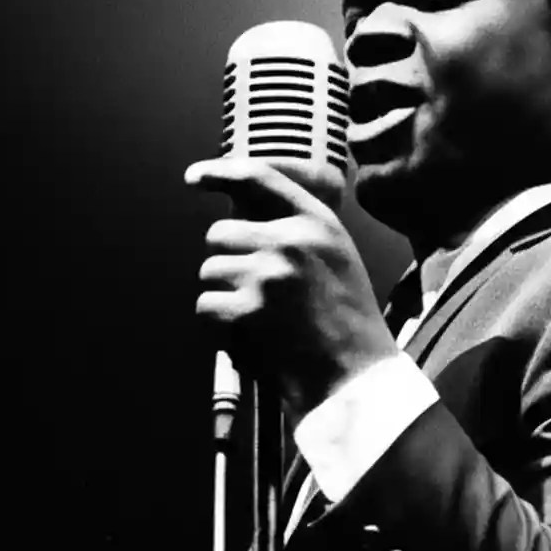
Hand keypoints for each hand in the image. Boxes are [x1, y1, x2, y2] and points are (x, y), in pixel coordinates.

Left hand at [185, 157, 399, 423]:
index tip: (195, 177)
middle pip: (220, 233)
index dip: (219, 172)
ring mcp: (266, 274)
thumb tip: (241, 216)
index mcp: (318, 223)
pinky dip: (219, 325)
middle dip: (226, 260)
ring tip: (261, 319)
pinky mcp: (246, 310)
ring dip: (223, 295)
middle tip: (255, 292)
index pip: (259, 177)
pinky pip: (205, 305)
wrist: (355, 378)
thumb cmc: (347, 322)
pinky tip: (252, 336)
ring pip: (209, 271)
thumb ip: (296, 231)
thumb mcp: (337, 258)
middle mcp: (291, 241)